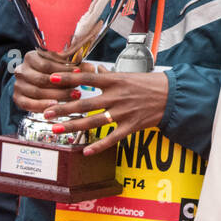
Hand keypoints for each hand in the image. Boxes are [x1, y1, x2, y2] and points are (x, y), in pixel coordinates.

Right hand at [11, 49, 81, 113]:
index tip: (79, 73)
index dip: (64, 69)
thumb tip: (93, 68)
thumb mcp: (66, 68)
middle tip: (78, 91)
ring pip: (37, 92)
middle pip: (42, 79)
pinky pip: (28, 104)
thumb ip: (78, 67)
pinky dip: (42, 106)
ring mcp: (18, 84)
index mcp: (31, 57)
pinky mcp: (17, 98)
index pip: (47, 64)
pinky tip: (55, 106)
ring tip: (71, 98)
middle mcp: (21, 69)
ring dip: (56, 96)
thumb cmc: (55, 73)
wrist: (37, 85)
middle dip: (62, 86)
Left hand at [43, 69, 169, 155]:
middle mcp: (117, 96)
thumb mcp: (128, 75)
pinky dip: (99, 145)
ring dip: (73, 126)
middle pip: (85, 104)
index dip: (68, 78)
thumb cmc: (150, 83)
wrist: (173, 96)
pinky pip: (112, 138)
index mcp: (115, 81)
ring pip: (94, 122)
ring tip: (56, 130)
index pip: (87, 78)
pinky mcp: (131, 126)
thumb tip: (94, 70)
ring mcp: (123, 113)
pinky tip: (85, 150)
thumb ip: (109, 75)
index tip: (51, 78)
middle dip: (64, 109)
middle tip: (46, 113)